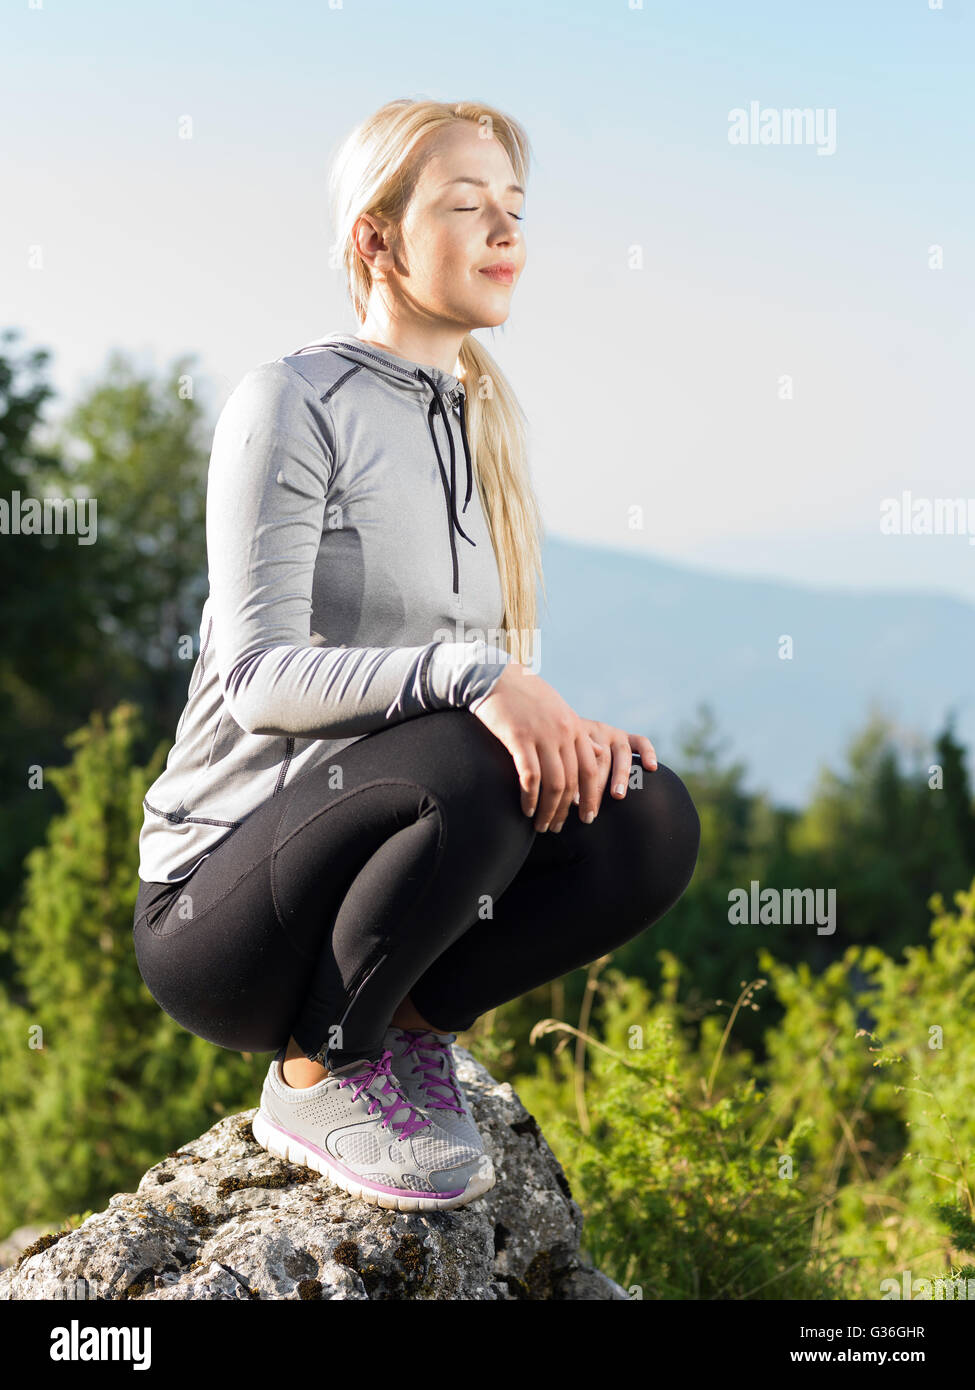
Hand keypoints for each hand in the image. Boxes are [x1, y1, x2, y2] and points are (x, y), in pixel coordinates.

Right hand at [469, 665, 655, 831]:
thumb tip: (599, 753)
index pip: (591, 771)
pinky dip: (529, 798)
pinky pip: (529, 777)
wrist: (494, 676)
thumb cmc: (526, 695)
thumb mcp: (558, 711)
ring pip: (553, 785)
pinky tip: (526, 810)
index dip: (591, 798)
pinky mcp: (518, 738)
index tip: (587, 817)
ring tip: (542, 826)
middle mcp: (563, 732)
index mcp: (575, 727)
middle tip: (558, 828)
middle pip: (573, 782)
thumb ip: (577, 733)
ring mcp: (541, 735)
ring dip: (548, 811)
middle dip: (567, 811)